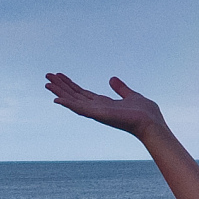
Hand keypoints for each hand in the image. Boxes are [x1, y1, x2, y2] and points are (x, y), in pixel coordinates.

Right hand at [46, 73, 165, 137]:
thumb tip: (112, 78)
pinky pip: (80, 108)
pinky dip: (68, 104)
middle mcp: (97, 108)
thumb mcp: (132, 95)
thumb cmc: (145, 113)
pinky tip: (57, 99)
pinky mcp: (99, 114)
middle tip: (47, 75)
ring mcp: (96, 112)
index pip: (82, 93)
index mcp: (103, 103)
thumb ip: (121, 88)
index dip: (71, 85)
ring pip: (73, 100)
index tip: (59, 76)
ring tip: (47, 83)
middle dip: (61, 85)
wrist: (152, 123)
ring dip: (60, 92)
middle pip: (74, 95)